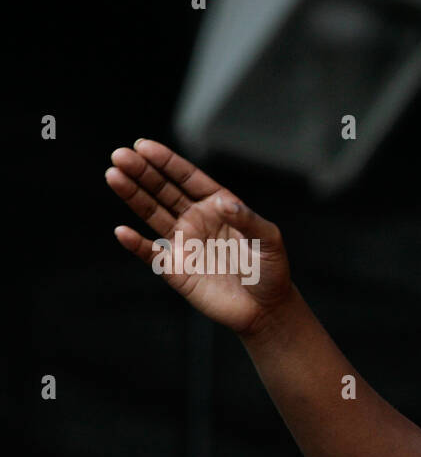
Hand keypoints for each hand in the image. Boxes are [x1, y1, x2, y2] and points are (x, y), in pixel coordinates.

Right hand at [106, 139, 293, 337]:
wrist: (266, 310)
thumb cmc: (271, 272)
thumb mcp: (269, 241)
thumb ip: (248, 220)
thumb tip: (224, 203)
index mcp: (219, 206)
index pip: (188, 178)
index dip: (166, 162)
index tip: (143, 146)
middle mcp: (197, 220)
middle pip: (164, 190)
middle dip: (142, 172)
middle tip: (120, 155)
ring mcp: (184, 242)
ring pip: (152, 213)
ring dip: (133, 196)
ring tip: (113, 176)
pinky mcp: (175, 269)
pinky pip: (150, 253)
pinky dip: (136, 244)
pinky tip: (122, 232)